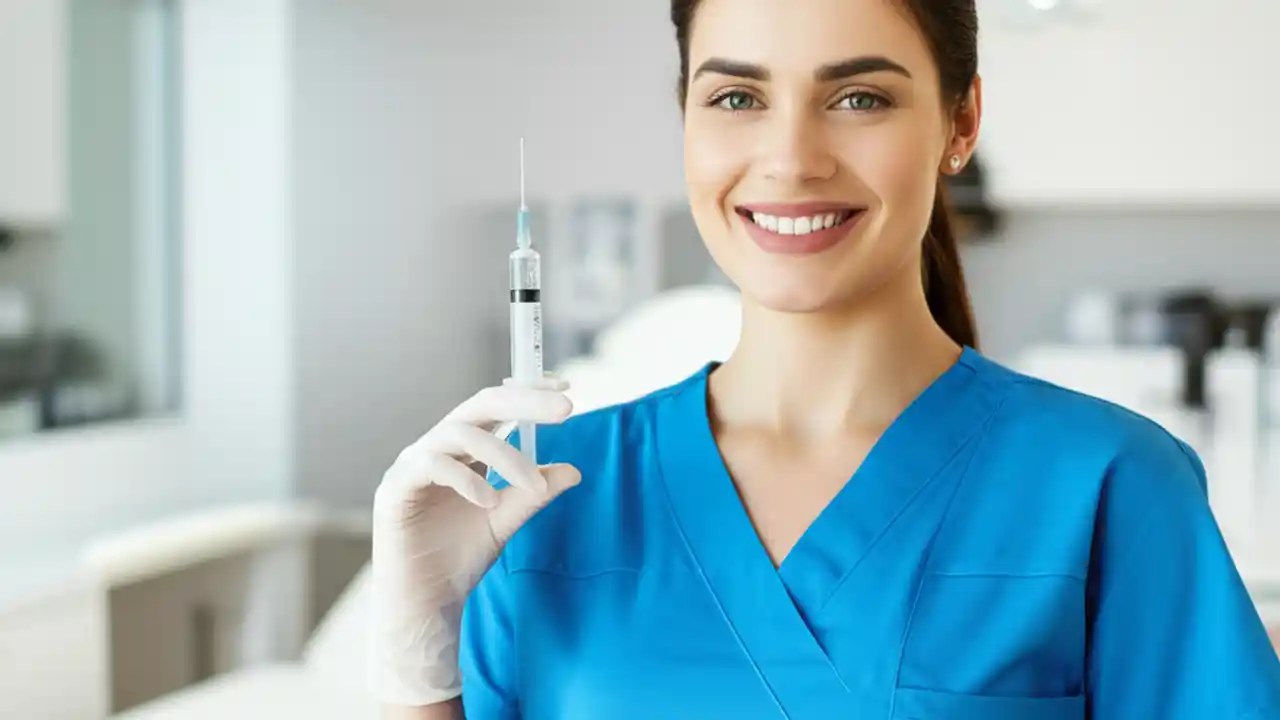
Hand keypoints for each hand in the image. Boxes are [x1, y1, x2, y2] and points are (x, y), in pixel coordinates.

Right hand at [369, 375, 579, 705]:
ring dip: (505, 456)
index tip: (565, 386)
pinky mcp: (395, 488)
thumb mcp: (507, 520)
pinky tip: (490, 501)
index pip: (494, 405)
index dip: (527, 390)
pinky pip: (433, 466)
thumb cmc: (460, 558)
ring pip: (462, 434)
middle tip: (566, 407)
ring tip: (533, 485)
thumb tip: (574, 470)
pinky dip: (468, 480)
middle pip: (480, 405)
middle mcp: (435, 447)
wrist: (427, 603)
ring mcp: (412, 465)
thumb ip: (534, 493)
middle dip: (524, 401)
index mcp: (461, 450)